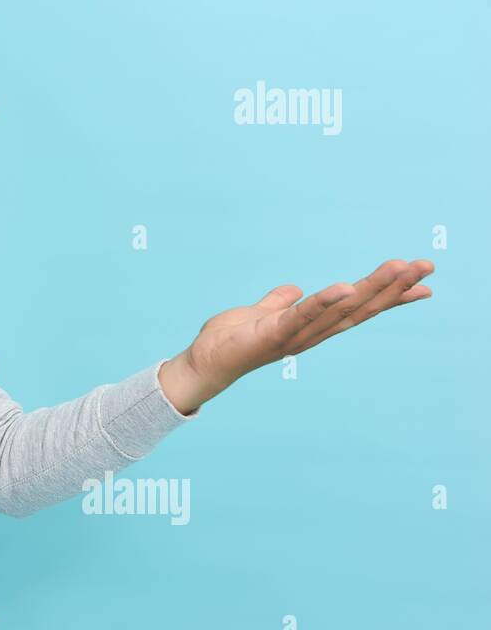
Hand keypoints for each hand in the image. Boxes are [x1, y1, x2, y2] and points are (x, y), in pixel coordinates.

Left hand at [160, 258, 434, 413]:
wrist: (204, 363)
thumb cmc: (232, 340)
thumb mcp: (260, 314)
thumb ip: (278, 303)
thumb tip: (293, 290)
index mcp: (312, 325)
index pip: (358, 308)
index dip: (390, 296)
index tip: (424, 283)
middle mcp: (311, 333)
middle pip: (360, 307)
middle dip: (394, 287)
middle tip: (425, 266)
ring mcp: (294, 337)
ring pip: (340, 310)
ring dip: (371, 288)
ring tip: (399, 267)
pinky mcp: (271, 336)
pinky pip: (300, 316)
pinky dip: (323, 302)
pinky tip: (344, 287)